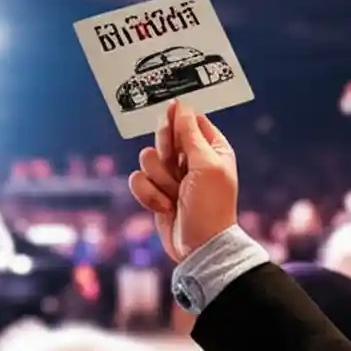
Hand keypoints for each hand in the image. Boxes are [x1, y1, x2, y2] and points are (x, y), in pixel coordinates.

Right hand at [128, 100, 238, 261]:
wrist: (199, 245)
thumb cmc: (211, 205)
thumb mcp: (206, 165)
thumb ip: (190, 134)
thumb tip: (180, 106)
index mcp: (212, 148)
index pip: (191, 120)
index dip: (178, 120)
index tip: (172, 122)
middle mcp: (191, 159)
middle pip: (165, 136)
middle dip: (166, 153)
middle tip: (176, 165)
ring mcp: (171, 176)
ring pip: (147, 159)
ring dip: (159, 179)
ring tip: (175, 194)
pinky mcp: (154, 192)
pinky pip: (138, 180)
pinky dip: (148, 195)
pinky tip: (165, 207)